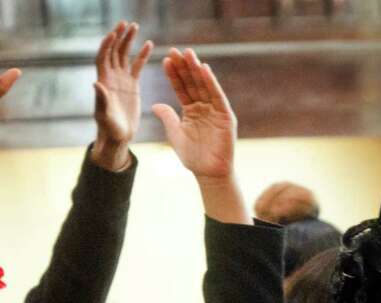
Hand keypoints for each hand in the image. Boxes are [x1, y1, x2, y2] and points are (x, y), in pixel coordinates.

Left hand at [91, 21, 152, 164]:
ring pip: (124, 55)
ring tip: (135, 26)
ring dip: (129, 41)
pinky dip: (142, 54)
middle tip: (126, 23)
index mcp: (104, 82)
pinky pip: (137, 66)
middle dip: (119, 37)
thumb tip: (95, 84)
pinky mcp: (132, 85)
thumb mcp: (104, 115)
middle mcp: (111, 78)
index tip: (113, 33)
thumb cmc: (109, 129)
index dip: (107, 45)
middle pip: (114, 51)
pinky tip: (149, 43)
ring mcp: (122, 80)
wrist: (118, 137)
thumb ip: (100, 99)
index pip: (103, 57)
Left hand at [151, 48, 235, 179]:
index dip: (173, 75)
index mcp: (191, 111)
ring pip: (204, 85)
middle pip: (192, 83)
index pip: (181, 88)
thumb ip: (168, 118)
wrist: (209, 173)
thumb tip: (155, 105)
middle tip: (175, 50)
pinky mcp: (225, 115)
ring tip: (188, 53)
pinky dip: (211, 82)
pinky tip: (204, 69)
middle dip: (184, 67)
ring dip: (196, 69)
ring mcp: (215, 110)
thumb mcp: (176, 135)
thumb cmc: (193, 158)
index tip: (165, 60)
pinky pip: (217, 96)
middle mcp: (203, 107)